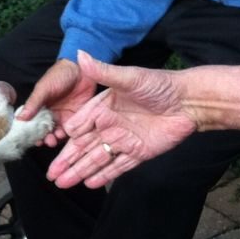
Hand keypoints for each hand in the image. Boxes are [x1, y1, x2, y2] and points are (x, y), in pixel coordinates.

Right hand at [16, 57, 97, 146]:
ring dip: (55, 138)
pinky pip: (72, 131)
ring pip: (57, 133)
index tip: (31, 139)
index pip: (33, 124)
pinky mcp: (77, 118)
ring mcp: (64, 117)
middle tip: (45, 141)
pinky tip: (64, 136)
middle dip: (44, 138)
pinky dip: (67, 135)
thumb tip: (19, 118)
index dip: (31, 133)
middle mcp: (51, 114)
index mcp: (40, 107)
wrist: (82, 69)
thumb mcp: (43, 88)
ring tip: (54, 138)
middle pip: (45, 131)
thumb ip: (33, 103)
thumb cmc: (60, 74)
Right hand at [47, 52, 197, 188]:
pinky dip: (103, 176)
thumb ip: (103, 71)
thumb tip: (79, 55)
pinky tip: (89, 184)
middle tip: (51, 175)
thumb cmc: (159, 85)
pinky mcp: (138, 153)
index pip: (79, 126)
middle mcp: (110, 126)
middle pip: (83, 148)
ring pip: (97, 160)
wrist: (189, 101)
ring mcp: (123, 141)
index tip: (50, 145)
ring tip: (62, 183)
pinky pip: (118, 167)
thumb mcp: (129, 77)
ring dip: (79, 171)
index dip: (65, 137)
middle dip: (66, 161)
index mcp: (103, 109)